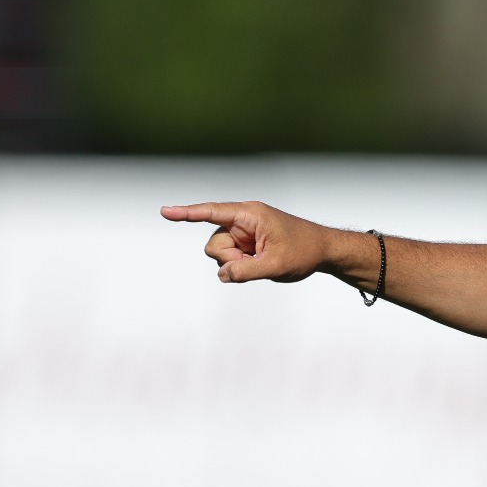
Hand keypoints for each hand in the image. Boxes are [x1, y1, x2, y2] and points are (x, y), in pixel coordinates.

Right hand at [160, 201, 335, 284]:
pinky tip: (260, 264)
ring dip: (237, 265)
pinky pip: (230, 260)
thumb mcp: (276, 265)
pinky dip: (241, 267)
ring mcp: (241, 233)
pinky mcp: (244, 244)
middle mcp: (241, 220)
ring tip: (263, 263)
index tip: (165, 212)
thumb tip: (222, 275)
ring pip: (220, 255)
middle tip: (257, 263)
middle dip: (230, 260)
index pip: (211, 213)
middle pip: (214, 245)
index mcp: (249, 215)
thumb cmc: (303, 252)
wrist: (322, 252)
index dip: (186, 214)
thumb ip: (246, 271)